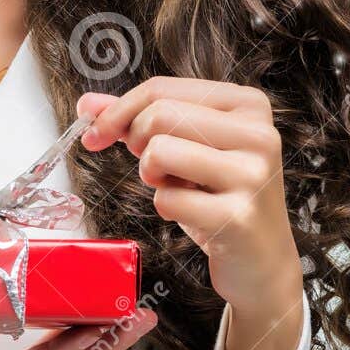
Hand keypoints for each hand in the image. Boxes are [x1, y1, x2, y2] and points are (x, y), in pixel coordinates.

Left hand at [76, 77, 304, 349]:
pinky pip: (168, 199)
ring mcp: (252, 175)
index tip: (97, 133)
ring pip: (160, 150)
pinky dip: (166, 208)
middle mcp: (258, 134)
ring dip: (152, 175)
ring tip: (177, 187)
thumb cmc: (220, 198)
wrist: (262, 261)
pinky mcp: (238, 216)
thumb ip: (139, 120)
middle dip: (136, 141)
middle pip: (160, 114)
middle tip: (151, 166)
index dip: (118, 111)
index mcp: (248, 106)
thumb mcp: (187, 149)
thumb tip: (88, 104)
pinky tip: (192, 214)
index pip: (163, 88)